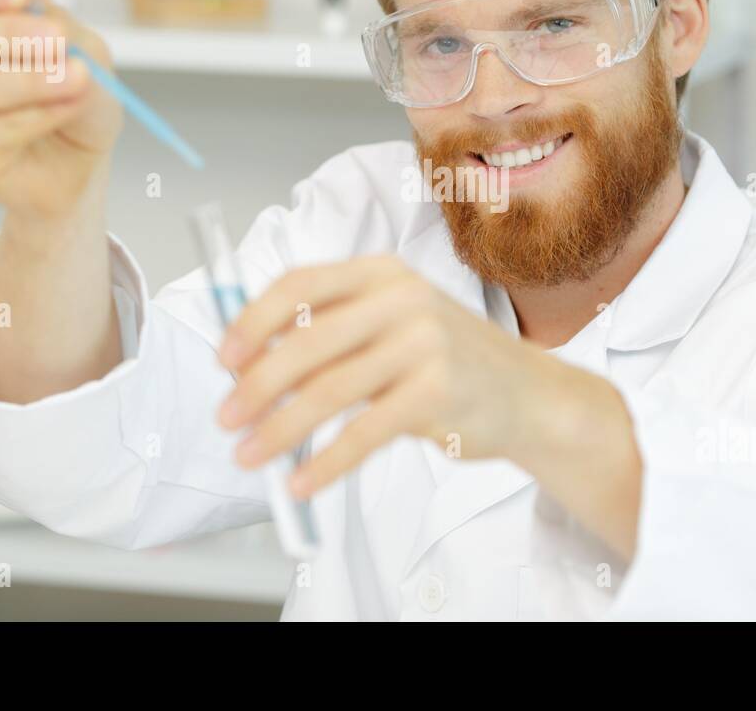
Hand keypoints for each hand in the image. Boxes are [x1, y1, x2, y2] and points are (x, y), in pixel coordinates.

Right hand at [0, 0, 122, 220]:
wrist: (85, 161)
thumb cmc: (81, 103)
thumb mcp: (92, 56)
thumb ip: (68, 30)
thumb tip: (38, 6)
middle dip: (20, 35)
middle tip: (60, 42)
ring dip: (34, 80)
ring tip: (78, 81)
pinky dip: (38, 117)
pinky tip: (65, 112)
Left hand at [215, 255, 566, 496]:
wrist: (530, 396)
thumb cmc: (449, 361)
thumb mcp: (396, 324)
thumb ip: (335, 333)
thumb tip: (251, 366)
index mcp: (383, 273)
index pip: (300, 283)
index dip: (253, 320)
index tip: (225, 358)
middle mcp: (403, 299)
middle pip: (306, 340)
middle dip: (255, 384)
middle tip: (226, 418)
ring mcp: (424, 343)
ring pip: (328, 391)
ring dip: (279, 430)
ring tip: (250, 455)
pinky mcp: (438, 392)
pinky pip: (363, 433)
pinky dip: (324, 464)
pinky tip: (302, 483)